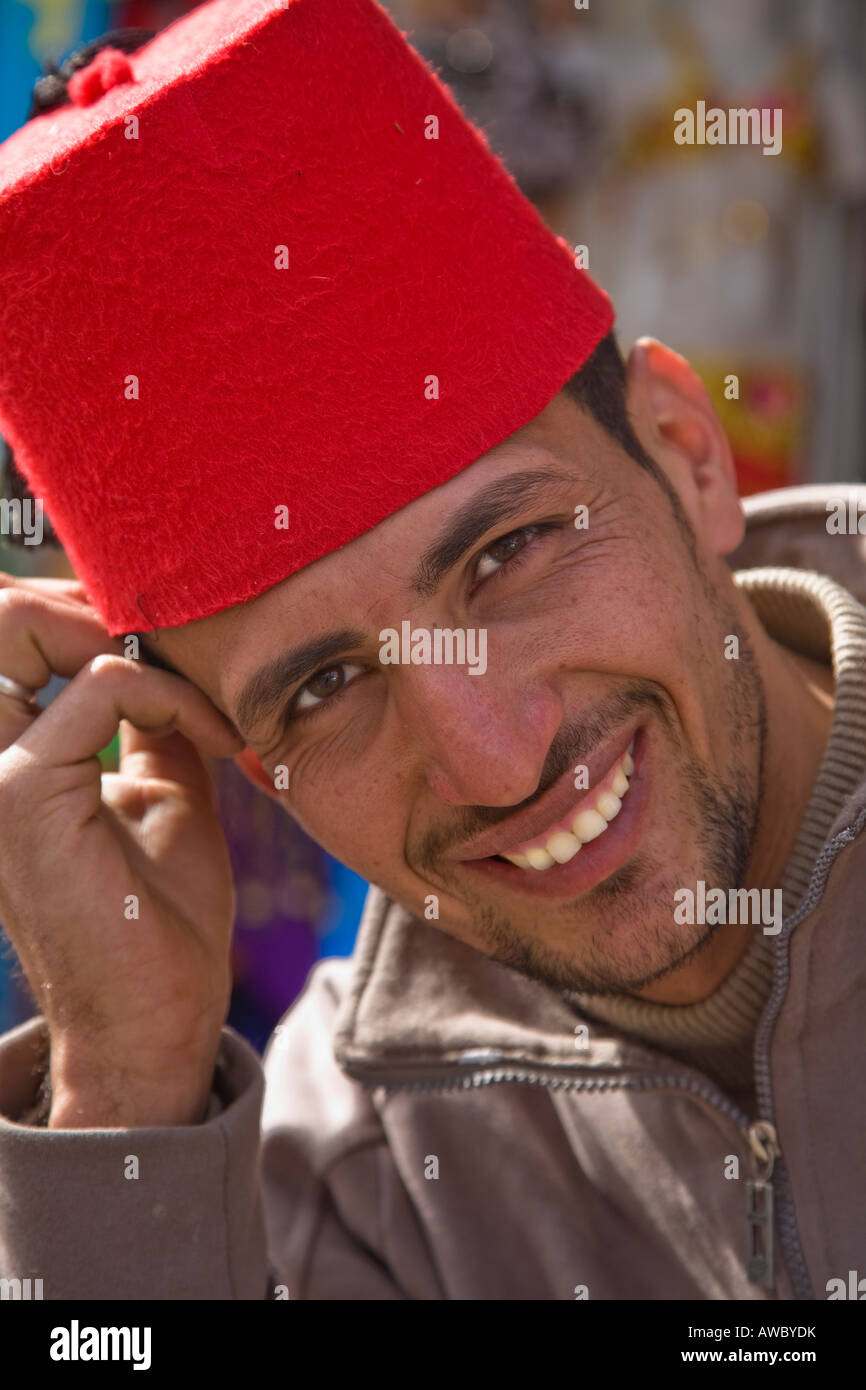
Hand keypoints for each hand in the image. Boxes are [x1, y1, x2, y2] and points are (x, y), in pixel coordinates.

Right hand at [0, 576, 243, 1126]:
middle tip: (175, 637)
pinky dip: (170, 694)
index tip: (176, 639)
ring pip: (17, 623)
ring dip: (117, 630)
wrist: (159, 1017)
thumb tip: (176, 661)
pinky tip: (214, 734)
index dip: (89, 606)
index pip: (15, 631)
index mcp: (14, 756)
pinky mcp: (21, 792)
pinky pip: (100, 686)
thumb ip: (156, 725)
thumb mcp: (167, 794)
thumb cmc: (162, 919)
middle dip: (91, 598)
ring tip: (188, 676)